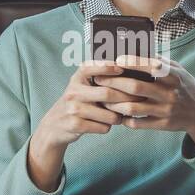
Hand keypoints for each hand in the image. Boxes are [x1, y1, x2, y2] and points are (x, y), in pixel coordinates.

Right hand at [26, 60, 128, 190]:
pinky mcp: (75, 125)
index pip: (92, 67)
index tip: (122, 69)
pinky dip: (107, 127)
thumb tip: (130, 74)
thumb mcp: (82, 85)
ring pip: (109, 115)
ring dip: (118, 117)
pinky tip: (103, 124)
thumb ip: (100, 78)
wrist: (54, 124)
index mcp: (77, 78)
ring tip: (118, 116)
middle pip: (107, 93)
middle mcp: (73, 91)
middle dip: (126, 98)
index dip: (108, 67)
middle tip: (139, 100)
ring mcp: (73, 109)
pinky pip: (103, 127)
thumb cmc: (77, 103)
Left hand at [93, 55, 194, 149]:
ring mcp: (165, 110)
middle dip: (114, 82)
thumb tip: (136, 51)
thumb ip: (159, 61)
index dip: (132, 63)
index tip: (117, 60)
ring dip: (115, 103)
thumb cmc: (185, 86)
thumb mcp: (178, 70)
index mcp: (173, 76)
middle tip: (99, 78)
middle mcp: (169, 93)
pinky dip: (125, 119)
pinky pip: (138, 123)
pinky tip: (117, 114)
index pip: (151, 66)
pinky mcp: (162, 125)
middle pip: (136, 87)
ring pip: (133, 108)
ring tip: (104, 98)